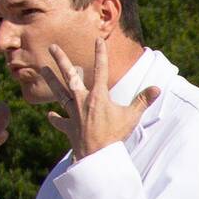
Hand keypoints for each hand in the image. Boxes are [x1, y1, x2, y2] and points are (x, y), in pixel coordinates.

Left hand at [42, 37, 159, 161]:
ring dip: (50, 81)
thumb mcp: (131, 117)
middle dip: (61, 60)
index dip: (100, 53)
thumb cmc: (114, 137)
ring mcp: (74, 114)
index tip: (97, 40)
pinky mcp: (69, 128)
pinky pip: (60, 121)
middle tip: (51, 47)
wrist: (97, 158)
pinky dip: (55, 118)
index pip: (101, 69)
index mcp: (98, 96)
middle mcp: (82, 101)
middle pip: (70, 76)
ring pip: (60, 94)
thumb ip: (142, 101)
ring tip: (41, 69)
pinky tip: (50, 115)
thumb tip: (157, 88)